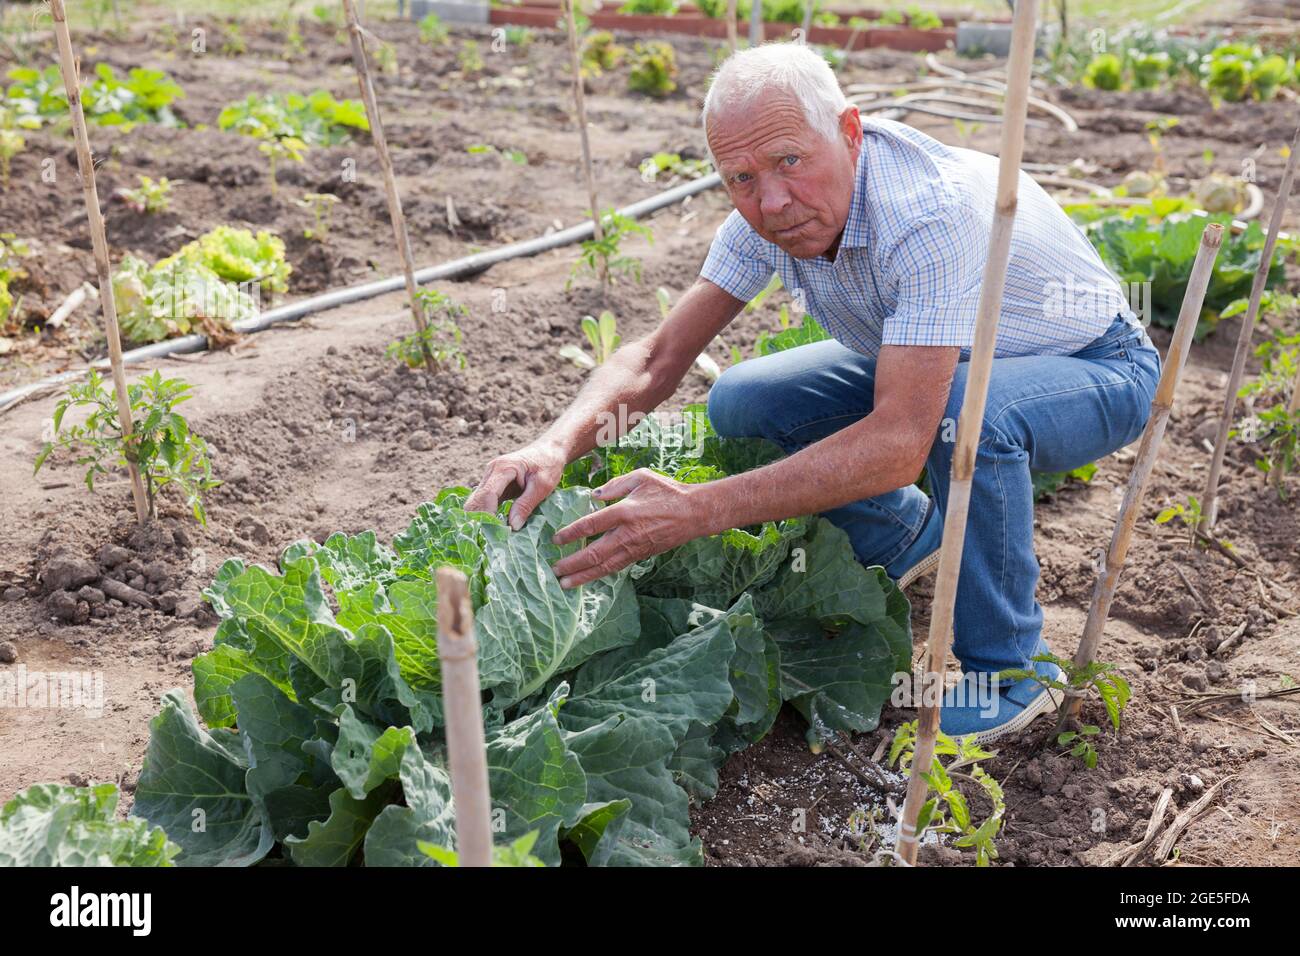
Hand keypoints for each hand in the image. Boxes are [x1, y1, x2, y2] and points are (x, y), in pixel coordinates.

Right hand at [464, 441, 566, 529]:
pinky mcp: (494, 486)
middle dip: (481, 520)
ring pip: (477, 503)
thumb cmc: (549, 464)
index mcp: (502, 468)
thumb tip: (512, 526)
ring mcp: (490, 479)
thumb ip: (526, 505)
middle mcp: (491, 472)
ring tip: (492, 538)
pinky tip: (495, 530)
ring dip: (483, 520)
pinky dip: (488, 516)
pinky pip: (485, 503)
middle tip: (491, 540)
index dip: (488, 516)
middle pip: (476, 500)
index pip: (486, 495)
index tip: (495, 534)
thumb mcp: (542, 485)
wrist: (549, 450)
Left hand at [550, 469, 717, 588]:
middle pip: (594, 553)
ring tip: (565, 584)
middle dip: (572, 563)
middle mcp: (627, 534)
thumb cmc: (667, 491)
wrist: (694, 512)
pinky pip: (617, 567)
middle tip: (554, 570)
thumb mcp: (641, 477)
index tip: (555, 539)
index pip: (590, 525)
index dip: (570, 533)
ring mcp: (635, 548)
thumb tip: (594, 495)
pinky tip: (588, 578)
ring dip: (583, 576)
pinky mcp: (641, 556)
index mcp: (624, 512)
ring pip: (604, 566)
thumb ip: (615, 485)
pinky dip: (600, 574)